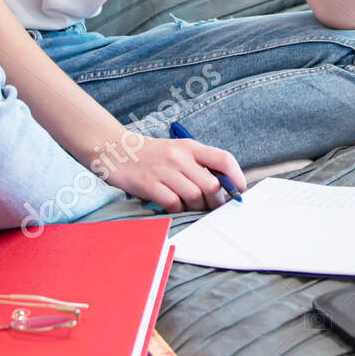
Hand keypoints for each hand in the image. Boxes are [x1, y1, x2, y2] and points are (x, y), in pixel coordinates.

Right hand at [103, 135, 246, 212]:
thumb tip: (224, 187)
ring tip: (192, 208)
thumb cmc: (152, 154)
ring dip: (197, 208)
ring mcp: (163, 170)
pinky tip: (175, 207)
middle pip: (212, 184)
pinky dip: (178, 210)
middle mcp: (179, 156)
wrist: (115, 149)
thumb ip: (199, 164)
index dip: (237, 177)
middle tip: (212, 207)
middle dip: (216, 201)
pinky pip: (173, 203)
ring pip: (195, 196)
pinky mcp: (148, 184)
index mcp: (190, 146)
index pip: (224, 159)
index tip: (239, 191)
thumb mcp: (178, 150)